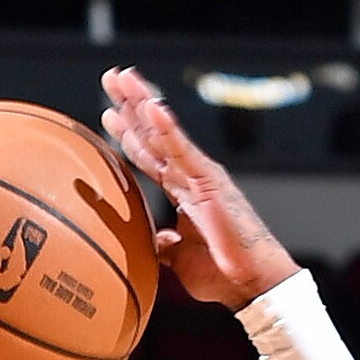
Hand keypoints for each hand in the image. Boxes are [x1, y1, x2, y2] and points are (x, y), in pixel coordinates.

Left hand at [98, 68, 300, 311]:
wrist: (251, 281)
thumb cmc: (222, 274)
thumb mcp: (180, 260)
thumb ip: (165, 246)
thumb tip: (150, 243)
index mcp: (185, 190)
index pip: (151, 156)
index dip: (130, 134)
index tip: (109, 113)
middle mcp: (191, 175)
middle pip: (154, 135)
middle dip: (131, 105)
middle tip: (111, 77)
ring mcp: (200, 174)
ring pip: (164, 134)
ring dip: (142, 104)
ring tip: (122, 78)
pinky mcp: (210, 181)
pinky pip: (183, 151)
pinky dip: (166, 129)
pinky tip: (151, 108)